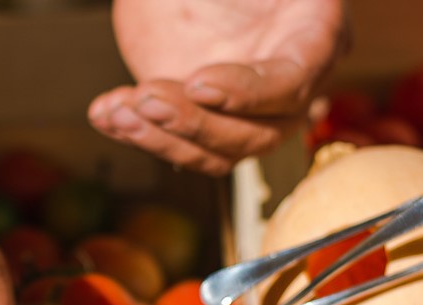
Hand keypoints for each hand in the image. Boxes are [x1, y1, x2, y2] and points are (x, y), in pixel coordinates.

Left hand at [88, 0, 345, 175]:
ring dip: (162, 138)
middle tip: (147, 97)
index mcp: (315, 33)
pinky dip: (140, 134)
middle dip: (196, 123)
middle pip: (257, 132)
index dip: (248, 92)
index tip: (198, 83)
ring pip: (220, 154)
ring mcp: (249, 111)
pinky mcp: (208, 122)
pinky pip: (182, 147)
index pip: (293, 82)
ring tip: (118, 111)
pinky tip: (107, 114)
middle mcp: (290, 83)